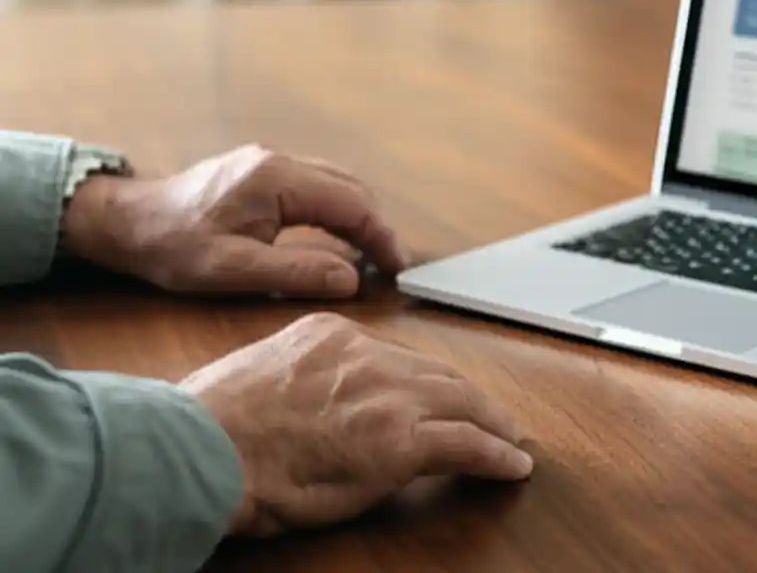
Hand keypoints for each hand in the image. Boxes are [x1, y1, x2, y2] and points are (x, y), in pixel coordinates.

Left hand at [62, 144, 405, 297]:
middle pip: (351, 188)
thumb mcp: (233, 269)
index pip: (351, 204)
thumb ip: (297, 271)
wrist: (127, 221)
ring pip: (337, 182)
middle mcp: (280, 161)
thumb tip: (351, 279)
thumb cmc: (173, 247)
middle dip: (377, 226)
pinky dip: (339, 209)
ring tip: (372, 253)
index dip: (381, 237)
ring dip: (360, 216)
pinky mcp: (263, 171)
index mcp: (277, 179)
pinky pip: (318, 184)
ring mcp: (271, 162)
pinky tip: (340, 235)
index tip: (397, 269)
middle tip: (391, 266)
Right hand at [180, 313, 534, 536]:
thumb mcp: (260, 377)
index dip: (426, 381)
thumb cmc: (210, 426)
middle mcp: (367, 356)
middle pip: (439, 375)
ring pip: (463, 403)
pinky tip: (511, 465)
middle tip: (494, 416)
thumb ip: (299, 382)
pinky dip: (496, 455)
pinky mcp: (401, 441)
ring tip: (511, 440)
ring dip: (494, 425)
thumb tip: (312, 408)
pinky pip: (467, 444)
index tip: (439, 395)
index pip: (398, 357)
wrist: (201, 449)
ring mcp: (388, 396)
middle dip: (470, 398)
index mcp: (330, 336)